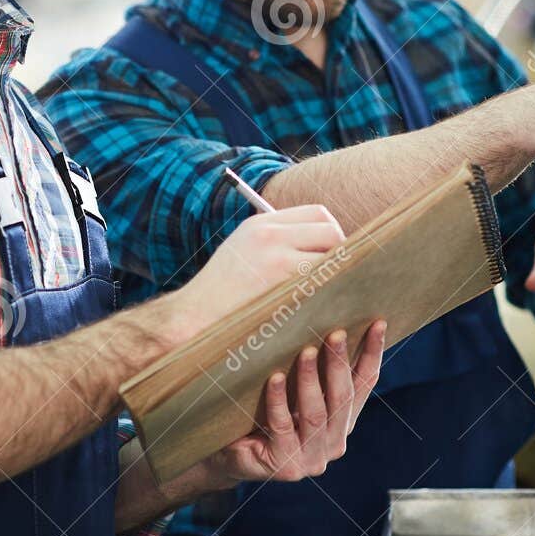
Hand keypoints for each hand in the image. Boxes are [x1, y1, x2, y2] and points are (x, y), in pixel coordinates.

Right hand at [167, 204, 345, 341]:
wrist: (192, 321)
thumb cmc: (220, 296)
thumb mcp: (243, 253)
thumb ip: (278, 244)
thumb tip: (325, 249)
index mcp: (261, 224)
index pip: (318, 214)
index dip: (332, 235)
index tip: (332, 257)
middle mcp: (270, 234)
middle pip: (331, 231)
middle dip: (343, 254)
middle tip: (339, 279)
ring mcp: (276, 258)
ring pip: (333, 257)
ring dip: (339, 277)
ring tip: (334, 296)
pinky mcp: (282, 284)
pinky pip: (324, 283)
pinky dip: (331, 295)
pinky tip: (326, 310)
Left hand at [200, 320, 386, 483]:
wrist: (230, 457)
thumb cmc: (263, 415)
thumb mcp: (294, 394)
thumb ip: (315, 375)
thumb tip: (324, 323)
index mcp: (342, 424)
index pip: (364, 385)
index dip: (372, 354)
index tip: (378, 323)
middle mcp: (334, 444)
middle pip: (342, 398)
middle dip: (339, 363)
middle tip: (335, 333)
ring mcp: (311, 459)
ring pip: (316, 414)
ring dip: (311, 379)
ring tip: (305, 351)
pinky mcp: (285, 466)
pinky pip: (282, 426)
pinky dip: (278, 400)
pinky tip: (274, 378)